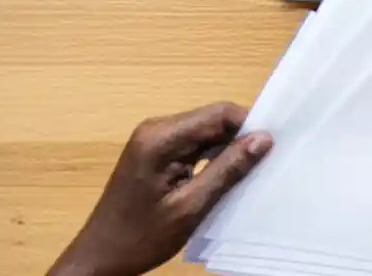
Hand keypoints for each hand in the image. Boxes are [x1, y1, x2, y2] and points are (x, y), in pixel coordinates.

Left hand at [48, 102, 272, 275]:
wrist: (101, 257)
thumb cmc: (142, 236)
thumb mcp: (191, 207)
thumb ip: (228, 169)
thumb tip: (264, 138)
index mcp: (160, 137)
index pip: (218, 114)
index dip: (248, 125)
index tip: (270, 149)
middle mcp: (156, 128)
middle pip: (211, 120)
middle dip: (238, 139)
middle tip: (261, 166)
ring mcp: (153, 139)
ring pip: (205, 132)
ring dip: (226, 150)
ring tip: (245, 175)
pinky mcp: (155, 151)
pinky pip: (192, 144)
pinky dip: (211, 158)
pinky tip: (222, 178)